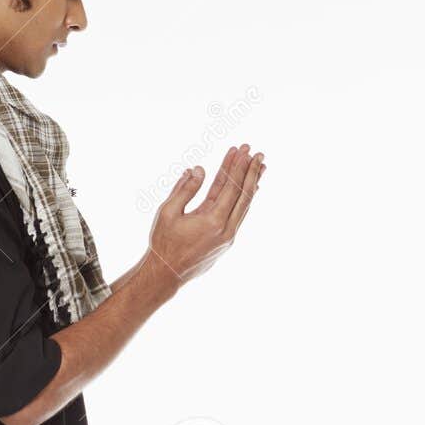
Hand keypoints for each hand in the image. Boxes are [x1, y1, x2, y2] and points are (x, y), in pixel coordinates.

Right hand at [148, 145, 265, 287]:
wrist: (166, 274)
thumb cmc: (164, 243)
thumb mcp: (168, 212)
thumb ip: (185, 189)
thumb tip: (198, 169)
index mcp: (213, 221)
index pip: (231, 187)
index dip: (237, 166)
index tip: (242, 150)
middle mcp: (226, 230)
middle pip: (244, 195)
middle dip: (250, 171)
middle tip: (258, 153)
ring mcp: (228, 237)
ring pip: (244, 206)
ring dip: (251, 184)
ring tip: (260, 167)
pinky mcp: (226, 241)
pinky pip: (238, 215)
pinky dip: (244, 200)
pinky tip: (249, 189)